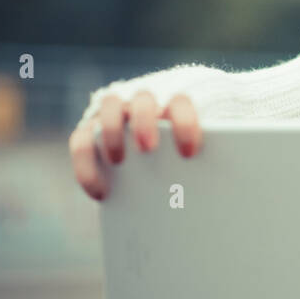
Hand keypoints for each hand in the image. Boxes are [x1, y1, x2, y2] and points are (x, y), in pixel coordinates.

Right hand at [69, 92, 203, 200]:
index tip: (189, 152)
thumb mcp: (193, 165)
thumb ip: (202, 168)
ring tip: (118, 162)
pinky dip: (86, 165)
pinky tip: (100, 193)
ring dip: (112, 131)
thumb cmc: (180, 165)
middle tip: (148, 148)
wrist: (150, 164)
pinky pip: (81, 141)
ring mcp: (114, 114)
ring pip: (109, 106)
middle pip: (143, 100)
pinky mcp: (88, 131)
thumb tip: (218, 198)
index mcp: (174, 108)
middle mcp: (143, 105)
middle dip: (144, 121)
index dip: (185, 123)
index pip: (180, 103)